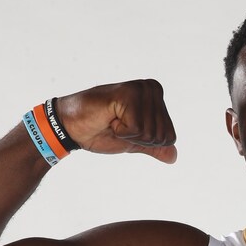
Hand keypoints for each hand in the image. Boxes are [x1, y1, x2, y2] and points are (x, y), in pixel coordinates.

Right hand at [56, 80, 177, 162]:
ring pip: (150, 134)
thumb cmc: (100, 131)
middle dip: (138, 139)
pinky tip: (108, 117)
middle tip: (117, 125)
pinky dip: (120, 131)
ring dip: (127, 135)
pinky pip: (136, 130)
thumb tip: (174, 157)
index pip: (170, 137)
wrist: (71, 126)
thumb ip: (154, 147)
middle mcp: (152, 88)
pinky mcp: (128, 94)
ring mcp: (140, 89)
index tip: (126, 129)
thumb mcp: (133, 141)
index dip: (146, 142)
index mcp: (156, 96)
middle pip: (162, 136)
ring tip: (112, 119)